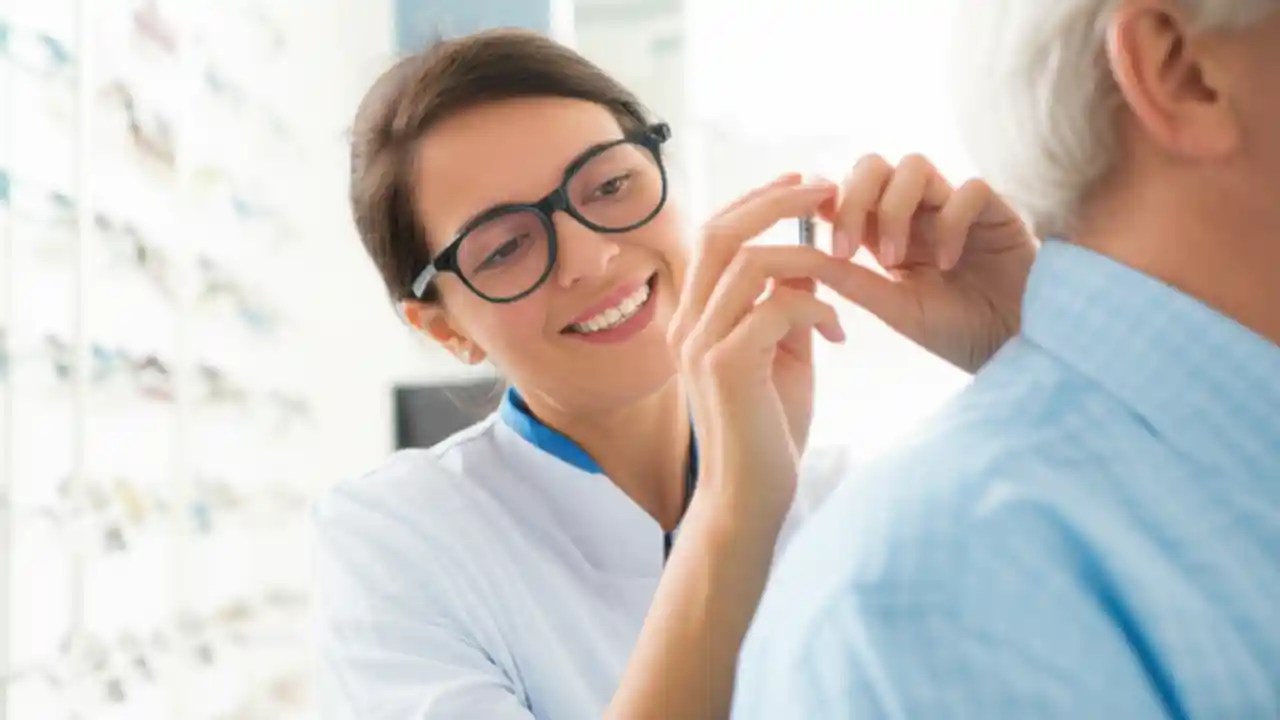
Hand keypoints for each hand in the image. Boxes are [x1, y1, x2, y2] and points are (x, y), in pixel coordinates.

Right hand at [669, 175, 845, 517]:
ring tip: (847, 273)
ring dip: (808, 257)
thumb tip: (811, 264)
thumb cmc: (769, 429)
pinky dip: (818, 310)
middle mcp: (686, 323)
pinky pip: (779, 307)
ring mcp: (700, 343)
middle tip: (825, 187)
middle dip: (775, 200)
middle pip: (721, 231)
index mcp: (694, 316)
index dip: (755, 200)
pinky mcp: (726, 366)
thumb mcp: (781, 355)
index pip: (712, 234)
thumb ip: (786, 307)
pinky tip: (839, 336)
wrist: (750, 498)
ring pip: (751, 263)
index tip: (802, 182)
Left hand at [825, 154, 1036, 371]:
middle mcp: (916, 211)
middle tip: (848, 249)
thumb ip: (854, 282)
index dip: (828, 198)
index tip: (816, 230)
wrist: (1014, 348)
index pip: (848, 190)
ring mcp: (953, 206)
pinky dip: (948, 223)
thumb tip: (805, 257)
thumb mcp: (894, 310)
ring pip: (913, 166)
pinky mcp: (993, 210)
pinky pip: (967, 189)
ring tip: (895, 260)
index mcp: (883, 231)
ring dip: (894, 209)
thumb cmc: (954, 331)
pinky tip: (946, 263)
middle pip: (872, 165)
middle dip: (853, 199)